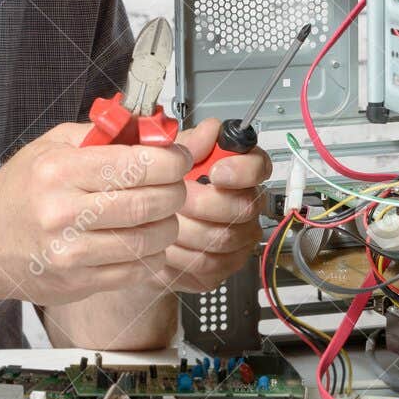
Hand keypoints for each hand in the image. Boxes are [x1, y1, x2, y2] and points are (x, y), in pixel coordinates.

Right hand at [0, 122, 190, 305]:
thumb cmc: (20, 191)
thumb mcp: (51, 146)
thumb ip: (103, 134)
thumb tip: (156, 128)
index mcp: (58, 171)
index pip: (136, 164)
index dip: (171, 160)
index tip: (178, 158)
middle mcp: (62, 213)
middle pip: (149, 202)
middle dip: (175, 192)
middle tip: (174, 187)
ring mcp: (70, 252)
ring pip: (149, 240)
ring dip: (167, 225)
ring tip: (159, 215)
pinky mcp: (78, 282)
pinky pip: (137, 270)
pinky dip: (152, 254)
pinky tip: (142, 241)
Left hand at [164, 119, 271, 291]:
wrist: (138, 233)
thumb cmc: (159, 191)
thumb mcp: (167, 159)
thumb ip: (189, 143)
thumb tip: (210, 130)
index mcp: (238, 173)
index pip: (260, 166)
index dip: (242, 170)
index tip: (215, 172)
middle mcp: (246, 206)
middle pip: (243, 207)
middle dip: (203, 203)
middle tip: (176, 200)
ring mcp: (238, 240)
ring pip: (223, 238)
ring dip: (186, 229)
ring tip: (164, 221)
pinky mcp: (222, 268)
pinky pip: (208, 265)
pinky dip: (180, 255)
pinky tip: (166, 245)